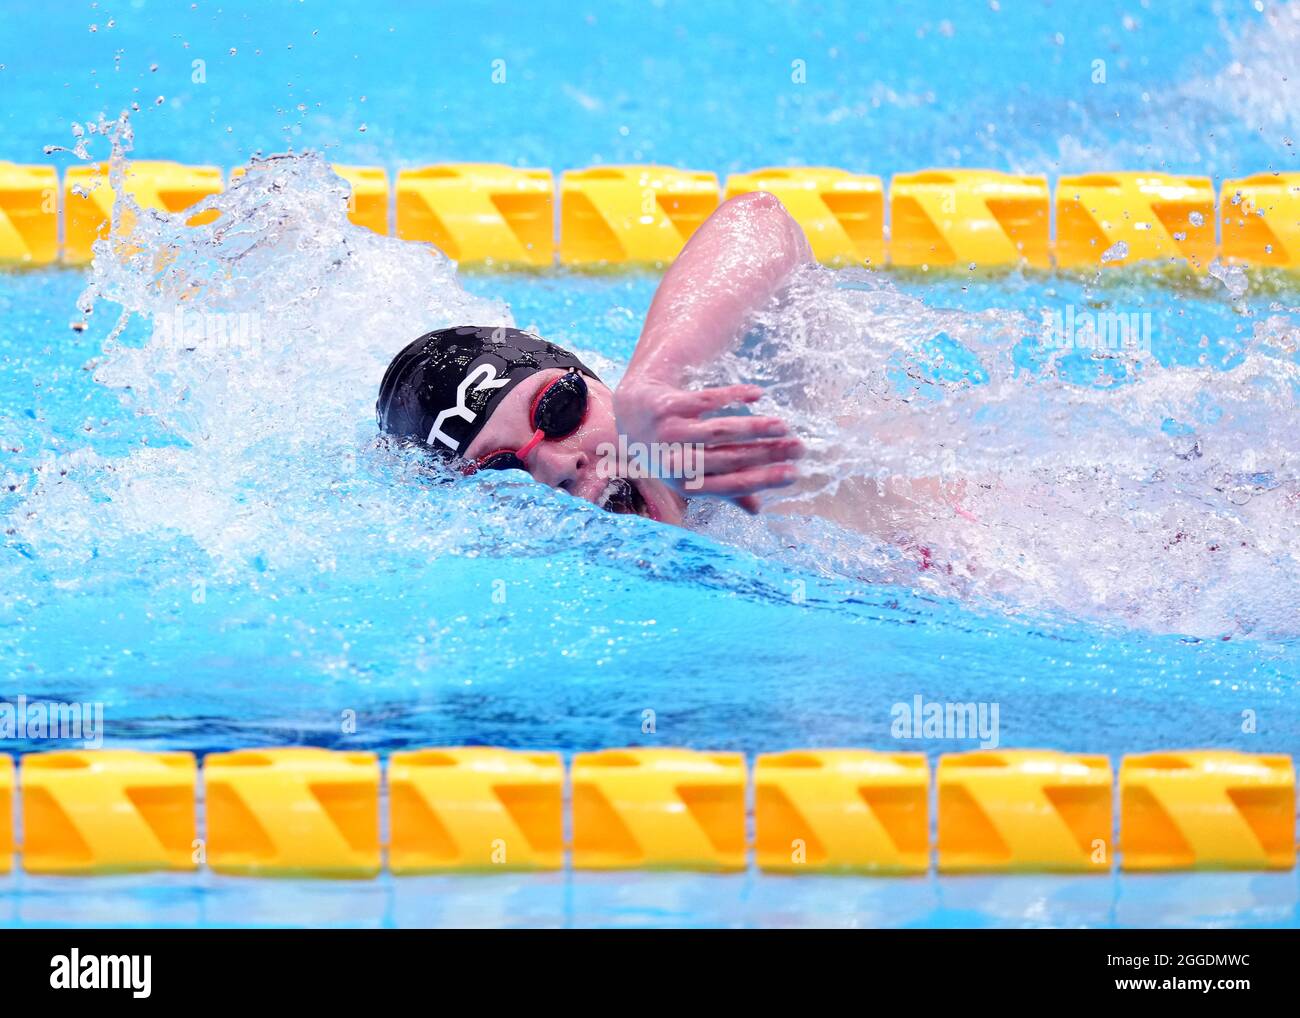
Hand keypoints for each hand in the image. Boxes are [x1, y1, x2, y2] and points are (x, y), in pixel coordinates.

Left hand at [613, 376, 803, 513]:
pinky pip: (707, 400)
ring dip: (755, 428)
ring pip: (719, 430)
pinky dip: (735, 396)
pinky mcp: (665, 405)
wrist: (631, 409)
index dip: (762, 480)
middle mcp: (674, 461)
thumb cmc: (669, 447)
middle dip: (768, 454)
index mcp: (683, 484)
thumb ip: (723, 488)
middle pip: (729, 458)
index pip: (729, 485)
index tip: (793, 474)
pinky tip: (758, 394)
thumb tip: (757, 511)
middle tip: (799, 447)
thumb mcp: (690, 473)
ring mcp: (667, 432)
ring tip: (783, 425)